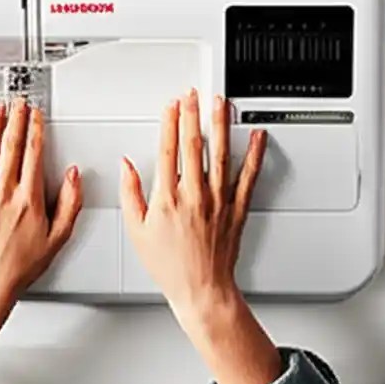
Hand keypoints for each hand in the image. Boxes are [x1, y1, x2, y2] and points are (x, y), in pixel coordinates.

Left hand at [0, 99, 83, 363]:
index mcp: (29, 199)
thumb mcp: (58, 238)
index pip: (33, 153)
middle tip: (18, 104)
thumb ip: (70, 203)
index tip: (37, 116)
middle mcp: (3, 193)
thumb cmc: (19, 268)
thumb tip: (73, 176)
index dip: (36, 129)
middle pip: (10, 145)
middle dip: (16, 119)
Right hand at [120, 89, 280, 383]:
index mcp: (168, 199)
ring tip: (220, 103)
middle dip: (192, 114)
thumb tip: (127, 166)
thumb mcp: (137, 231)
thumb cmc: (170, 266)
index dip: (169, 123)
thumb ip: (131, 194)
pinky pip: (248, 177)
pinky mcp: (236, 209)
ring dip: (219, 125)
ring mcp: (218, 201)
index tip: (171, 105)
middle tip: (193, 93)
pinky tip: (256, 137)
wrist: (201, 290)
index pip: (167, 150)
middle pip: (192, 145)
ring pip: (220, 154)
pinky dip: (254, 154)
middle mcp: (194, 196)